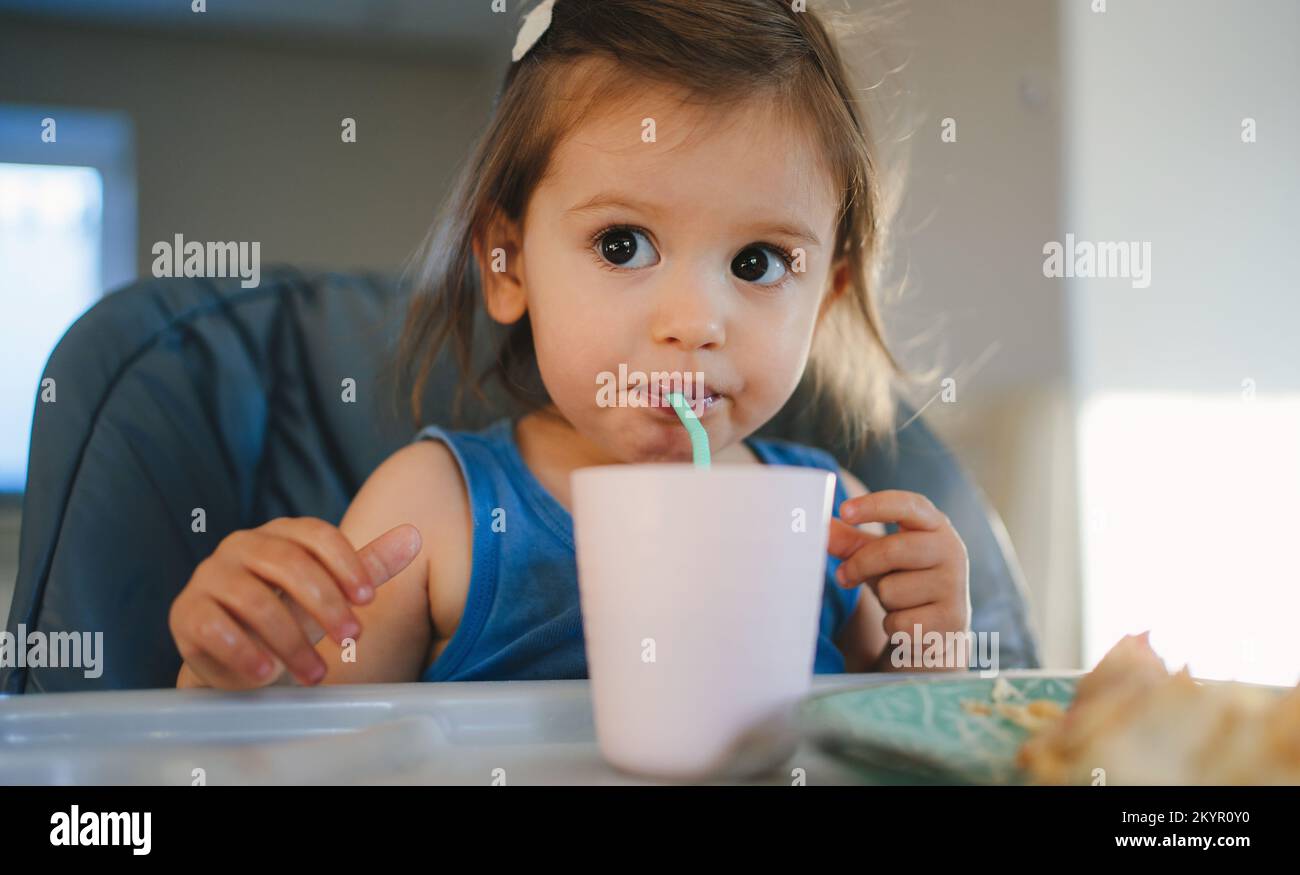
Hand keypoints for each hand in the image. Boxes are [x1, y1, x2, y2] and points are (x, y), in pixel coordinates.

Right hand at [170, 518, 421, 688]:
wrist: (236, 657)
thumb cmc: (289, 616)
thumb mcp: (331, 592)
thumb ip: (367, 566)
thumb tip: (414, 536)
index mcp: (279, 533)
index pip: (316, 535)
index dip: (346, 564)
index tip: (370, 600)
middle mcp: (241, 545)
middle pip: (287, 564)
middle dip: (325, 604)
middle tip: (352, 639)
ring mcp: (209, 576)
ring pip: (253, 600)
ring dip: (290, 641)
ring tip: (316, 674)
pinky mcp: (186, 612)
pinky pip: (213, 626)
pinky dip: (244, 653)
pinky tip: (267, 676)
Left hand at [828, 490, 970, 669]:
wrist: (941, 626)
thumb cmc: (905, 580)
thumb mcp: (879, 556)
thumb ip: (851, 541)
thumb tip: (821, 527)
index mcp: (934, 525)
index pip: (907, 505)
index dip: (874, 506)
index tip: (843, 511)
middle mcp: (951, 550)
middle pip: (891, 550)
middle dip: (859, 565)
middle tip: (843, 576)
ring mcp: (954, 585)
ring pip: (892, 590)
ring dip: (883, 599)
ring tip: (898, 600)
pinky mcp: (951, 618)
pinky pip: (900, 622)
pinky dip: (892, 625)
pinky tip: (907, 623)